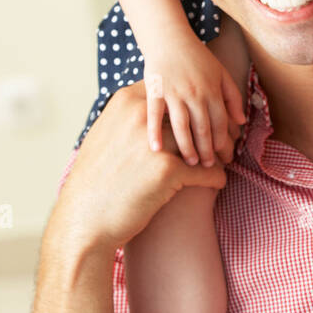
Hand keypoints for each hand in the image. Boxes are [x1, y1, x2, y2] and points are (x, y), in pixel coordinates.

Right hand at [56, 81, 229, 252]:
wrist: (85, 219)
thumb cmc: (95, 179)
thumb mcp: (105, 134)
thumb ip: (128, 116)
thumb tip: (149, 106)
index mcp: (127, 102)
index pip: (173, 94)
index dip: (192, 105)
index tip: (205, 116)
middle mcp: (141, 117)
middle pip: (193, 113)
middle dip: (213, 125)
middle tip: (227, 137)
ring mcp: (155, 143)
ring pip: (204, 140)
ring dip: (219, 152)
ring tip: (225, 159)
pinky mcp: (167, 171)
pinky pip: (206, 170)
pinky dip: (216, 177)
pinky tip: (218, 182)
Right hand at [142, 34, 246, 166]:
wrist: (169, 39)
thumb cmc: (197, 57)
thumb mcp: (221, 74)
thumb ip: (233, 97)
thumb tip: (241, 121)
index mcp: (212, 90)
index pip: (220, 122)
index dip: (223, 142)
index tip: (224, 158)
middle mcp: (195, 93)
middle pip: (203, 128)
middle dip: (207, 150)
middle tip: (207, 166)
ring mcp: (174, 92)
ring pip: (182, 125)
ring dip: (187, 146)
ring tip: (191, 162)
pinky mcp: (155, 90)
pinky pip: (155, 114)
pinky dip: (155, 131)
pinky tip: (155, 148)